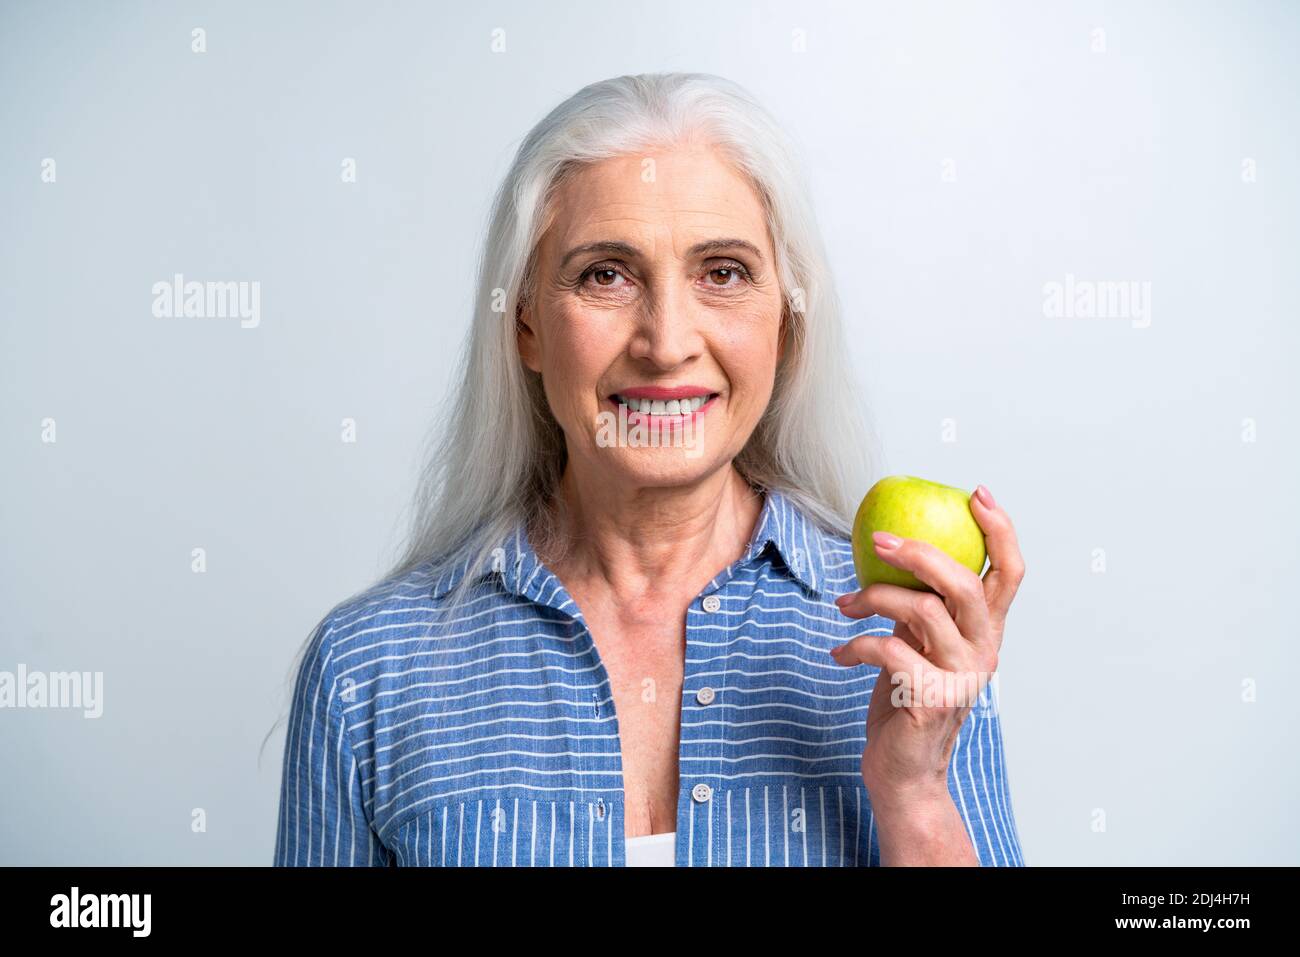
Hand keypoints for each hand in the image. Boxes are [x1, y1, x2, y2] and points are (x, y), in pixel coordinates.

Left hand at [829, 484, 1024, 805]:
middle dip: (918, 551)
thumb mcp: (920, 644)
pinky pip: (888, 650)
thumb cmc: (906, 699)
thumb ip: (922, 605)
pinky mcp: (931, 701)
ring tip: (843, 605)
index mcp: (986, 632)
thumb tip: (891, 546)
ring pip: (922, 610)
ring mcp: (961, 679)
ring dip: (872, 596)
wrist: (903, 773)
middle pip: (963, 583)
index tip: (976, 494)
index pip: (1010, 573)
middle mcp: (983, 653)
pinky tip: (839, 654)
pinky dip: (855, 644)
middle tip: (877, 537)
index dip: (1000, 530)